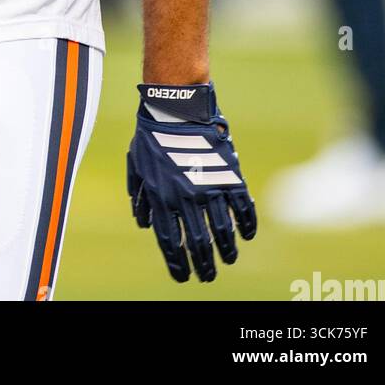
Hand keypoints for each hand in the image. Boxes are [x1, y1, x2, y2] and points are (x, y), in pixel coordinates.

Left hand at [127, 82, 256, 282]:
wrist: (177, 107)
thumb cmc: (152, 135)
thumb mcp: (138, 165)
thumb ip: (140, 196)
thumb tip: (142, 223)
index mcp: (162, 196)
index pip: (170, 241)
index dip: (178, 263)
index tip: (184, 277)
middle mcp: (185, 197)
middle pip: (197, 242)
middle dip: (203, 264)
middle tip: (208, 277)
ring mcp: (209, 186)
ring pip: (221, 230)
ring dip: (226, 250)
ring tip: (228, 260)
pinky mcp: (228, 175)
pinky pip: (241, 207)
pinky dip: (246, 224)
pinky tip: (246, 235)